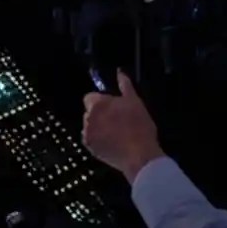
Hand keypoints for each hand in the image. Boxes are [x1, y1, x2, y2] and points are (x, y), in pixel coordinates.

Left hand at [82, 70, 164, 184]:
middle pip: (89, 112)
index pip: (90, 97)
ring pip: (89, 126)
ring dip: (98, 127)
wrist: (140, 155)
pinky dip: (98, 141)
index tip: (113, 108)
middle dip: (99, 115)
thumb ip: (125, 85)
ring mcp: (87, 134)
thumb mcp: (135, 101)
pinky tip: (112, 143)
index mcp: (97, 104)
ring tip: (116, 133)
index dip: (101, 102)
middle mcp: (88, 118)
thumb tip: (120, 72)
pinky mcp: (89, 148)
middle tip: (117, 120)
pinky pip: (90, 140)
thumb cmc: (139, 125)